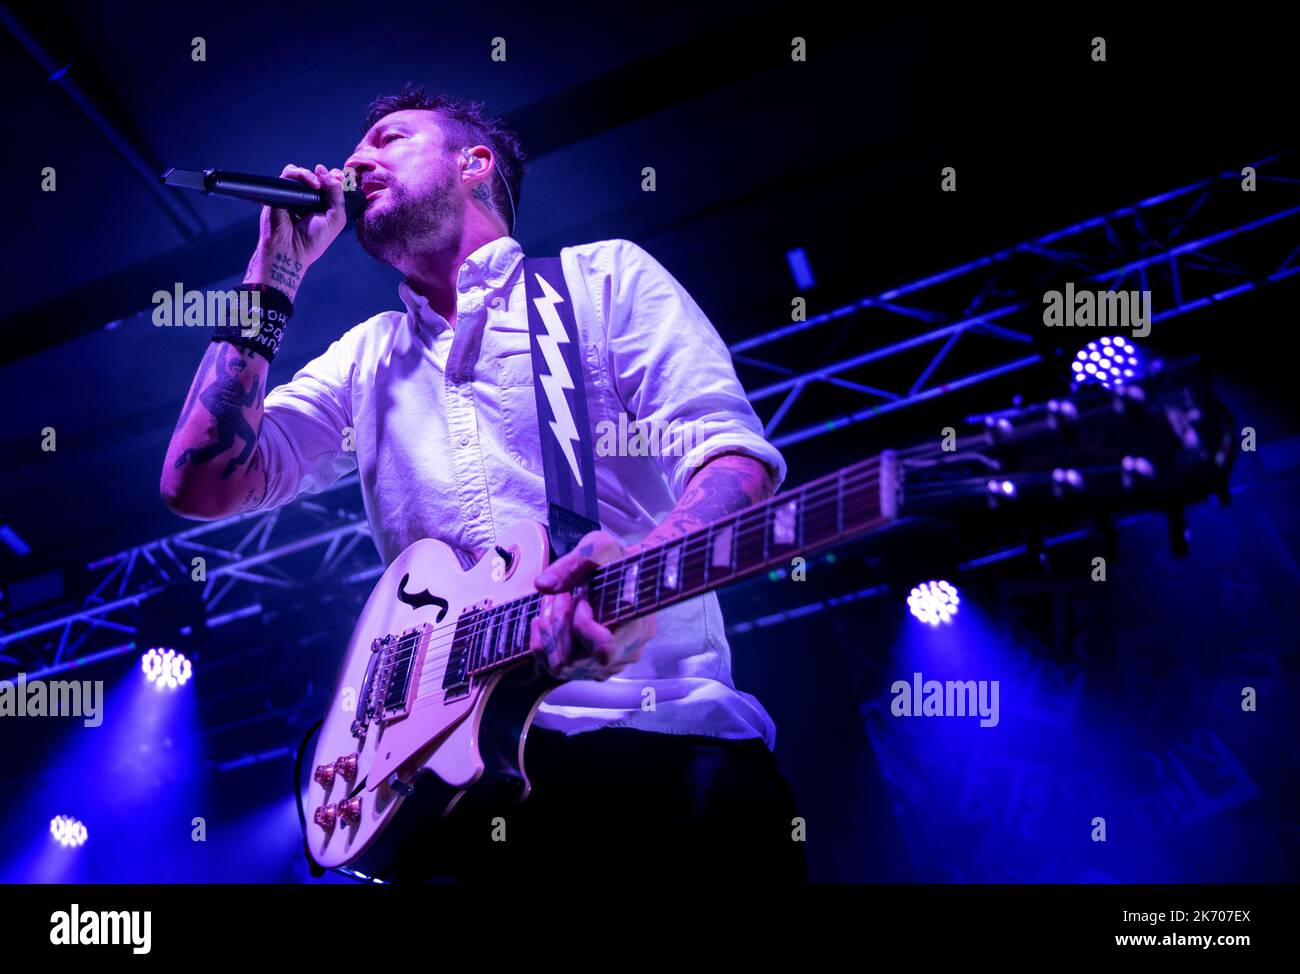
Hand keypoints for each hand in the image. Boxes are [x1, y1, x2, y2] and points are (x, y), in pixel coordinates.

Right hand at [245, 163, 348, 298]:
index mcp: (323, 207)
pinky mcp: (281, 191)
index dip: (336, 179)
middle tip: (335, 176)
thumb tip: (327, 172)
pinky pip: (289, 173)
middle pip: (318, 176)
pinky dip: (301, 174)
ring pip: (303, 173)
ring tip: (318, 185)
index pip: (331, 186)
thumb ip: (337, 195)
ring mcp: (294, 195)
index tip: (341, 178)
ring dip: (313, 175)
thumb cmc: (314, 240)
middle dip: (328, 174)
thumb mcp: (336, 218)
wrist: (290, 250)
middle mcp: (309, 199)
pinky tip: (311, 184)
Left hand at [530, 530, 657, 680]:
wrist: (626, 577)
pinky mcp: (591, 668)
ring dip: (548, 631)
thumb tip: (543, 585)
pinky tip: (545, 618)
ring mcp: (608, 666)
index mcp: (638, 629)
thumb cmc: (617, 563)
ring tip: (553, 602)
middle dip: (557, 624)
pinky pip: (554, 668)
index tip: (581, 598)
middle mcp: (626, 654)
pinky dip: (543, 642)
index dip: (581, 624)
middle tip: (559, 595)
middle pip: (574, 659)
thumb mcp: (600, 549)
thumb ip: (575, 564)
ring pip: (561, 666)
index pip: (603, 649)